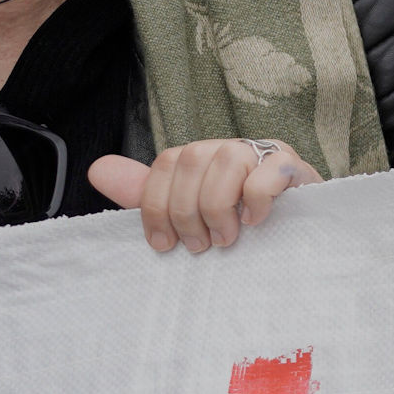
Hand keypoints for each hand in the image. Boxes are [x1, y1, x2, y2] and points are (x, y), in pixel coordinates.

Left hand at [88, 139, 319, 253]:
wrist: (297, 235)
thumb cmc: (236, 227)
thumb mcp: (187, 213)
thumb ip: (146, 193)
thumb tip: (97, 169)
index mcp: (201, 158)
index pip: (165, 163)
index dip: (155, 206)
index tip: (162, 245)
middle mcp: (229, 147)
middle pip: (191, 159)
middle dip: (186, 212)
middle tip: (199, 246)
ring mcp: (263, 152)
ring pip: (227, 160)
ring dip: (219, 208)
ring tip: (227, 238)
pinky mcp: (292, 165)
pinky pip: (267, 171)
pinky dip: (255, 200)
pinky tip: (255, 221)